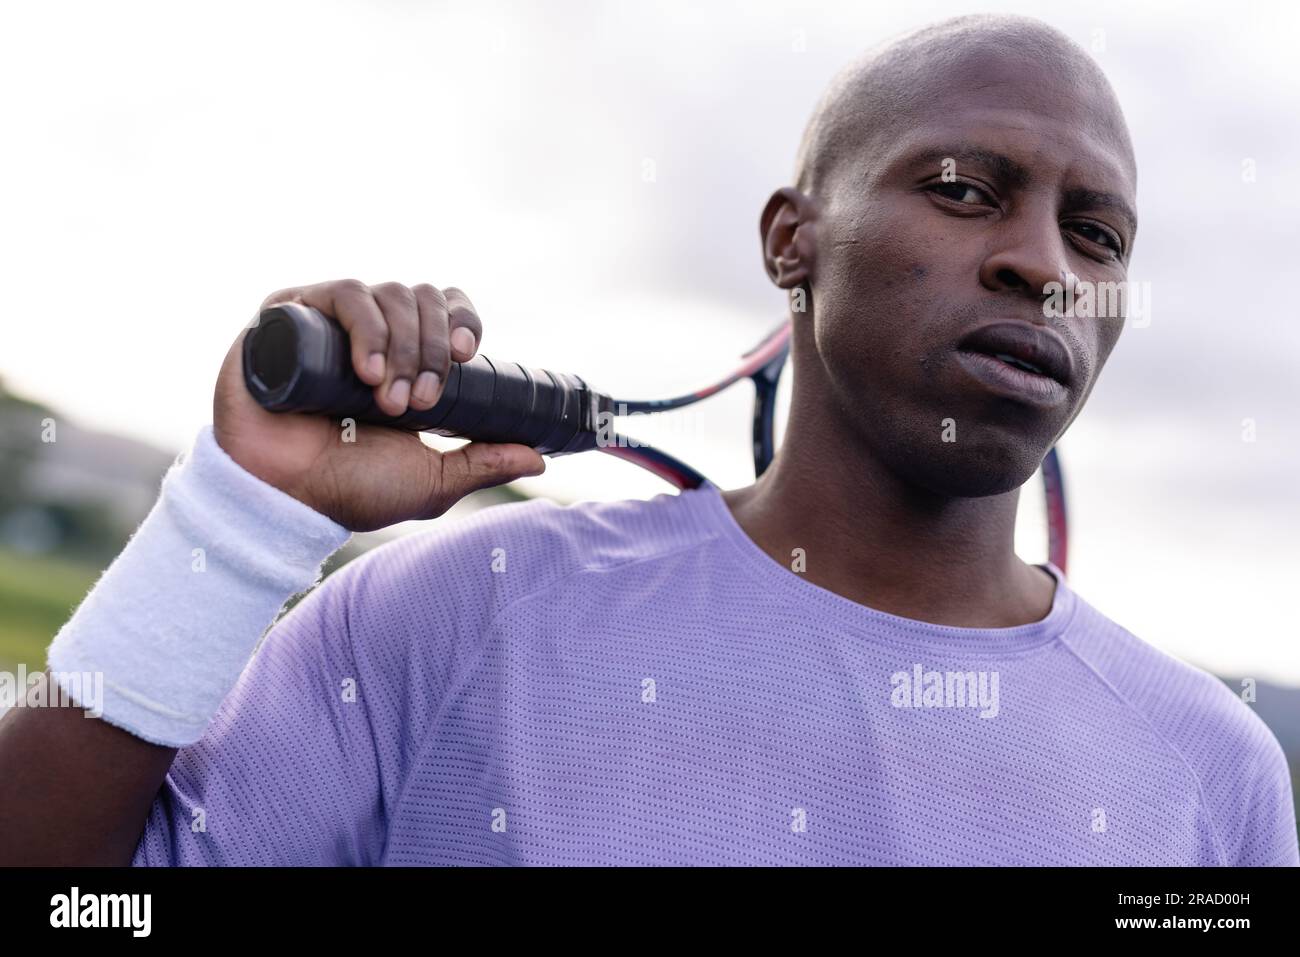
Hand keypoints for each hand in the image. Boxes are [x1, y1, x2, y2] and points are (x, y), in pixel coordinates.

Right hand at [213, 279, 544, 530]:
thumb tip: (538, 455)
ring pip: (388, 294)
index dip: (462, 322)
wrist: (282, 499)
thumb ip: (483, 463)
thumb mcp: (432, 480)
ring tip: (386, 401)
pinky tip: (366, 370)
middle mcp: (370, 332)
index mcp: (405, 358)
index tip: (469, 355)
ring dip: (401, 348)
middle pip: (422, 298)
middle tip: (422, 403)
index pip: (445, 308)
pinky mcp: (289, 315)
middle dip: (433, 349)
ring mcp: (330, 321)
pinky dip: (365, 326)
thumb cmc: (348, 489)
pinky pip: (342, 293)